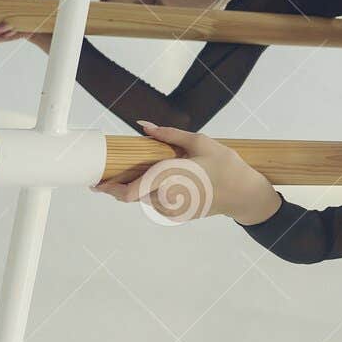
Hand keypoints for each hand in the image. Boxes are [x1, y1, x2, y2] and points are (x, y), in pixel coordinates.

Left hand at [95, 122, 282, 224]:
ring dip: (136, 190)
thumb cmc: (226, 167)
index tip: (96, 183)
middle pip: (132, 196)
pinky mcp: (179, 215)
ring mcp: (174, 209)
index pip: (131, 191)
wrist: (245, 195)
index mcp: (170, 177)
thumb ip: (169, 135)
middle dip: (118, 187)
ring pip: (143, 200)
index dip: (110, 189)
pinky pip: (156, 205)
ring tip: (134, 176)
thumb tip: (143, 126)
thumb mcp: (200, 143)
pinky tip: (158, 184)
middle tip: (106, 179)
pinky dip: (151, 195)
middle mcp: (169, 197)